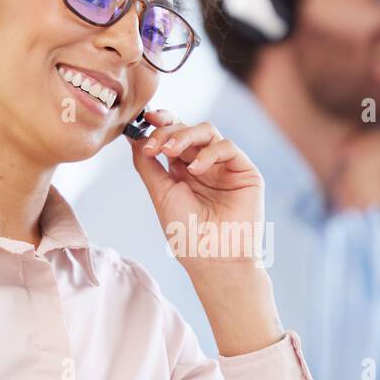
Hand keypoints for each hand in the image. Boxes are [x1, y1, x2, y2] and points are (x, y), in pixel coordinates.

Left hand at [130, 109, 264, 270]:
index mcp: (183, 171)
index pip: (172, 136)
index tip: (143, 121)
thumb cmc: (186, 234)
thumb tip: (135, 138)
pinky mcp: (245, 172)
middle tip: (154, 143)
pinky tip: (195, 169)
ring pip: (207, 131)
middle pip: (187, 129)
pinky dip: (209, 152)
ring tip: (170, 151)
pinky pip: (227, 147)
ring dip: (185, 135)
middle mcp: (204, 165)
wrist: (214, 259)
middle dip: (168, 130)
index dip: (160, 124)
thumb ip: (148, 165)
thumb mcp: (160, 195)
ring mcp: (225, 167)